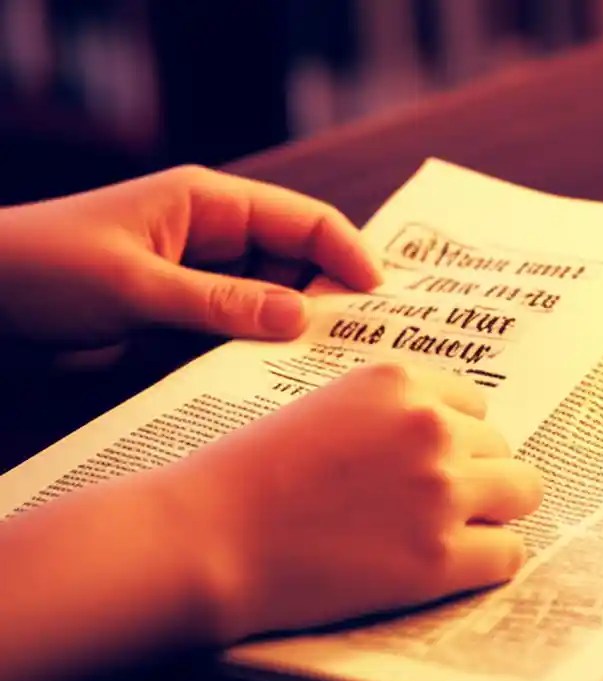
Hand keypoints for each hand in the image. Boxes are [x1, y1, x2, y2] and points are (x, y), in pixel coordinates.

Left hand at [0, 165, 380, 348]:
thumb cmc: (44, 268)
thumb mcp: (136, 286)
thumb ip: (221, 303)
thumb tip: (302, 318)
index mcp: (208, 203)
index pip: (304, 220)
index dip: (349, 254)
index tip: (380, 301)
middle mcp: (213, 233)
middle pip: (298, 260)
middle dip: (333, 296)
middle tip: (366, 345)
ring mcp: (200, 273)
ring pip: (274, 297)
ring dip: (300, 327)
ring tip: (333, 368)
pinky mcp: (183, 311)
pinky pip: (240, 325)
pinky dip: (263, 346)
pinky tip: (283, 377)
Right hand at [152, 362, 542, 641]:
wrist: (208, 537)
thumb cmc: (250, 474)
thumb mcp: (325, 404)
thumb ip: (389, 408)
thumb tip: (450, 428)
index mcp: (399, 382)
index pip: (474, 404)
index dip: (454, 438)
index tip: (426, 463)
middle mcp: (430, 427)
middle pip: (501, 447)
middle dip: (473, 474)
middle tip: (429, 505)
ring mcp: (440, 492)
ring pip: (522, 492)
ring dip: (492, 512)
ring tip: (450, 532)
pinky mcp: (438, 558)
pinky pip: (509, 554)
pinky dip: (487, 561)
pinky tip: (451, 566)